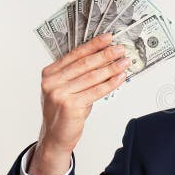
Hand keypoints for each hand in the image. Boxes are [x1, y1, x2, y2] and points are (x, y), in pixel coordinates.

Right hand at [29, 33, 129, 174]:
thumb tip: (105, 59)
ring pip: (92, 77)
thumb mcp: (67, 88)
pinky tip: (120, 78)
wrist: (56, 136)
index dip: (93, 45)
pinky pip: (96, 91)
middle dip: (106, 55)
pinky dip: (111, 83)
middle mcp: (52, 82)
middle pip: (85, 64)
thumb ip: (80, 74)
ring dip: (112, 68)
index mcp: (50, 73)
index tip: (108, 38)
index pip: (75, 55)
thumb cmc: (63, 111)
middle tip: (121, 49)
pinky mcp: (70, 105)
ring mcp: (60, 93)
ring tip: (125, 62)